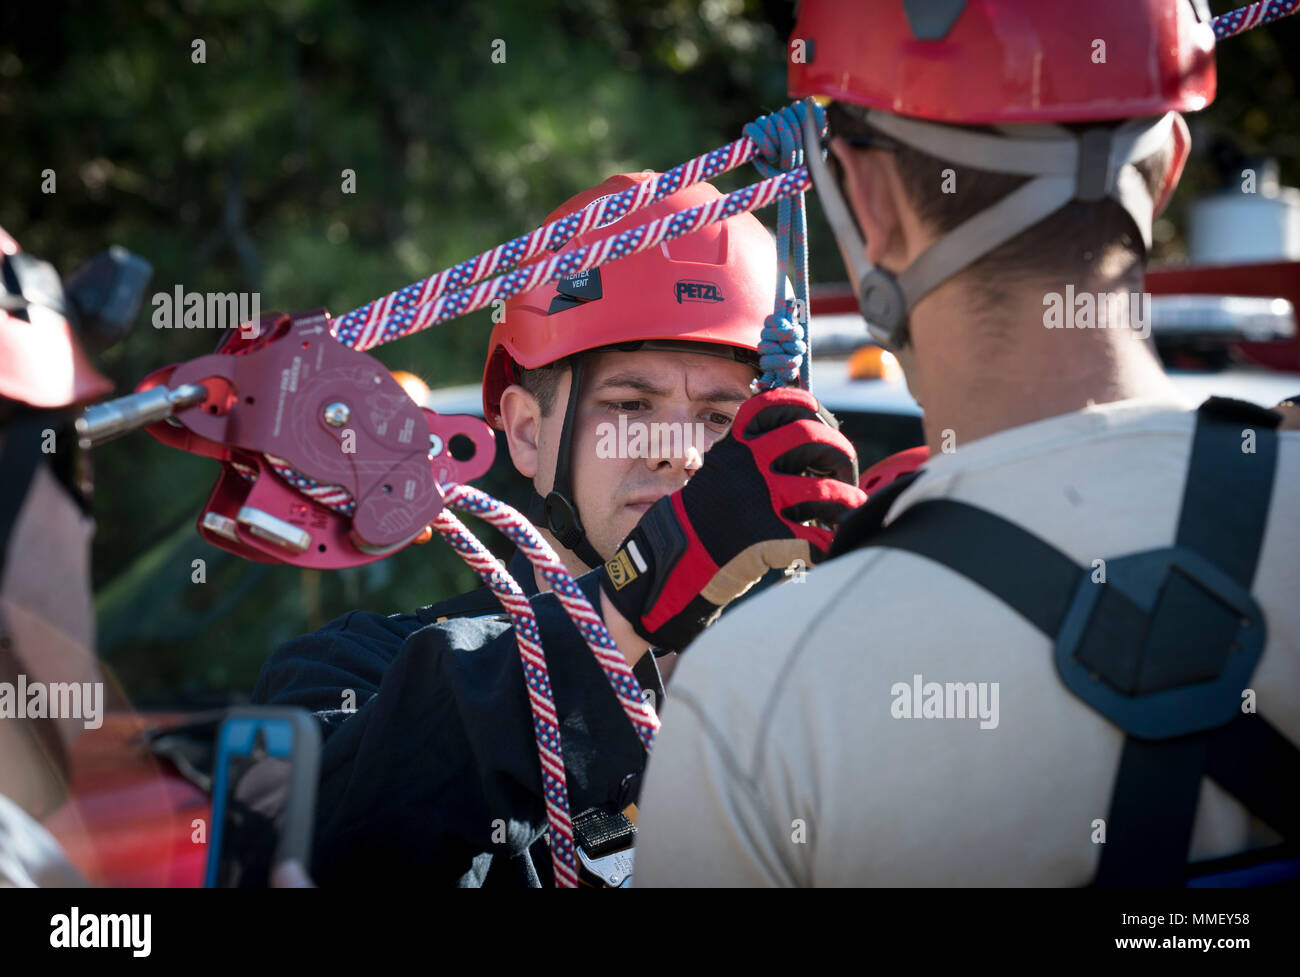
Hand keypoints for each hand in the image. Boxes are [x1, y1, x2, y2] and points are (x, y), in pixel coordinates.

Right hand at [599, 387, 865, 650]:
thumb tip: (793, 443)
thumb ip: (749, 456)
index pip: (775, 405)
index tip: (817, 414)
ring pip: (825, 491)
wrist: (672, 559)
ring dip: (846, 500)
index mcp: (736, 447)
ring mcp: (761, 501)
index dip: (803, 404)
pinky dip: (828, 543)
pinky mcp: (769, 538)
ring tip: (850, 508)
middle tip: (844, 468)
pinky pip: (815, 538)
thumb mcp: (718, 473)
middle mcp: (750, 467)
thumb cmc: (699, 518)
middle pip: (812, 438)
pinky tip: (828, 545)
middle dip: (840, 451)